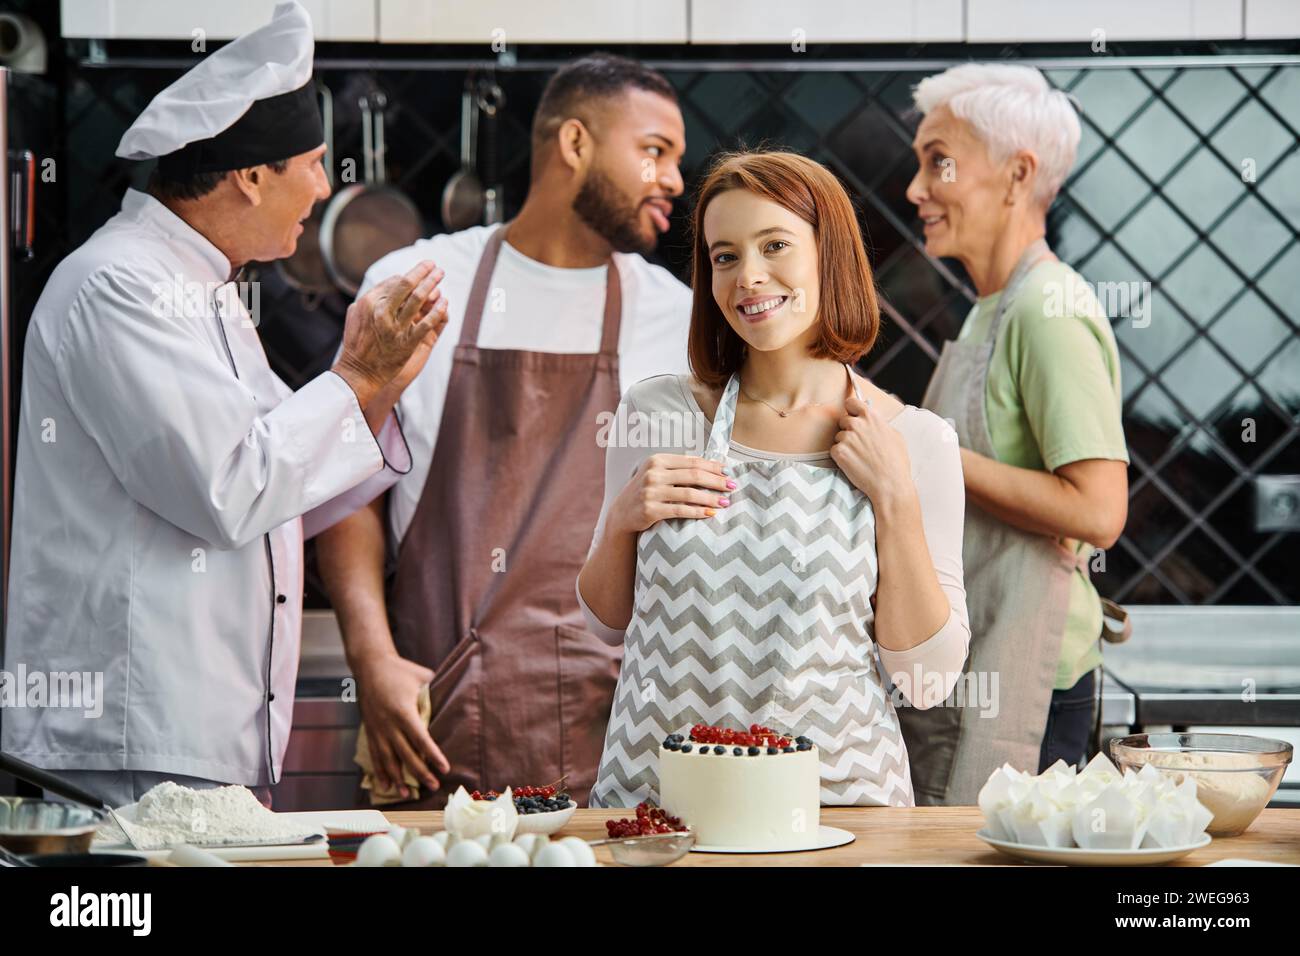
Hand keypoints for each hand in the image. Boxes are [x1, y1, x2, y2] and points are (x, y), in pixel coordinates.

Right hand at [333, 261, 447, 405]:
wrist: (359, 372)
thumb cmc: (357, 342)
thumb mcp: (356, 313)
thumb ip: (372, 297)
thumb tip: (389, 282)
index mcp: (370, 302)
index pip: (395, 282)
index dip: (410, 276)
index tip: (419, 273)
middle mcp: (382, 312)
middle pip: (407, 285)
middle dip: (423, 271)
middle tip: (434, 265)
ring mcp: (396, 327)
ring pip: (418, 300)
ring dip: (432, 284)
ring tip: (441, 275)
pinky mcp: (407, 342)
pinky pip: (427, 323)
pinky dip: (437, 310)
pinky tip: (444, 303)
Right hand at [353, 650, 448, 797]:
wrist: (370, 666)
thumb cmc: (401, 670)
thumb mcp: (422, 676)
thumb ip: (438, 689)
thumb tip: (459, 694)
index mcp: (403, 711)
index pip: (421, 738)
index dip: (433, 755)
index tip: (445, 768)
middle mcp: (389, 724)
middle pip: (406, 754)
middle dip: (420, 773)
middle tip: (434, 786)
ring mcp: (377, 730)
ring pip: (389, 760)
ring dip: (399, 779)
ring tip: (408, 794)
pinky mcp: (370, 731)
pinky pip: (375, 756)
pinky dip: (381, 772)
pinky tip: (387, 786)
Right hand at [608, 453, 733, 535]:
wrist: (622, 513)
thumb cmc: (646, 491)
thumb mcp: (658, 474)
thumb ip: (679, 469)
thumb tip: (712, 466)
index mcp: (657, 460)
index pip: (692, 461)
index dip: (712, 466)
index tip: (728, 472)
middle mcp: (653, 473)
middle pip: (694, 475)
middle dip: (716, 481)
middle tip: (732, 486)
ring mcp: (651, 492)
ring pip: (689, 493)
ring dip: (711, 498)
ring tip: (725, 502)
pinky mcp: (651, 510)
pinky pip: (681, 510)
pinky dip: (698, 511)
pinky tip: (711, 513)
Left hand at [830, 395, 913, 508]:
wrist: (890, 484)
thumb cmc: (896, 462)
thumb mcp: (895, 436)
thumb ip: (881, 423)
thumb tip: (873, 420)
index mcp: (871, 417)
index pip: (851, 402)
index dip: (851, 410)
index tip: (853, 416)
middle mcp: (857, 424)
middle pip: (843, 421)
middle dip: (849, 430)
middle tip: (859, 444)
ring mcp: (846, 438)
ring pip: (839, 436)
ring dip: (845, 444)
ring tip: (860, 457)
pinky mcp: (839, 452)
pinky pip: (834, 450)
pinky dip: (841, 457)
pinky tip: (854, 463)